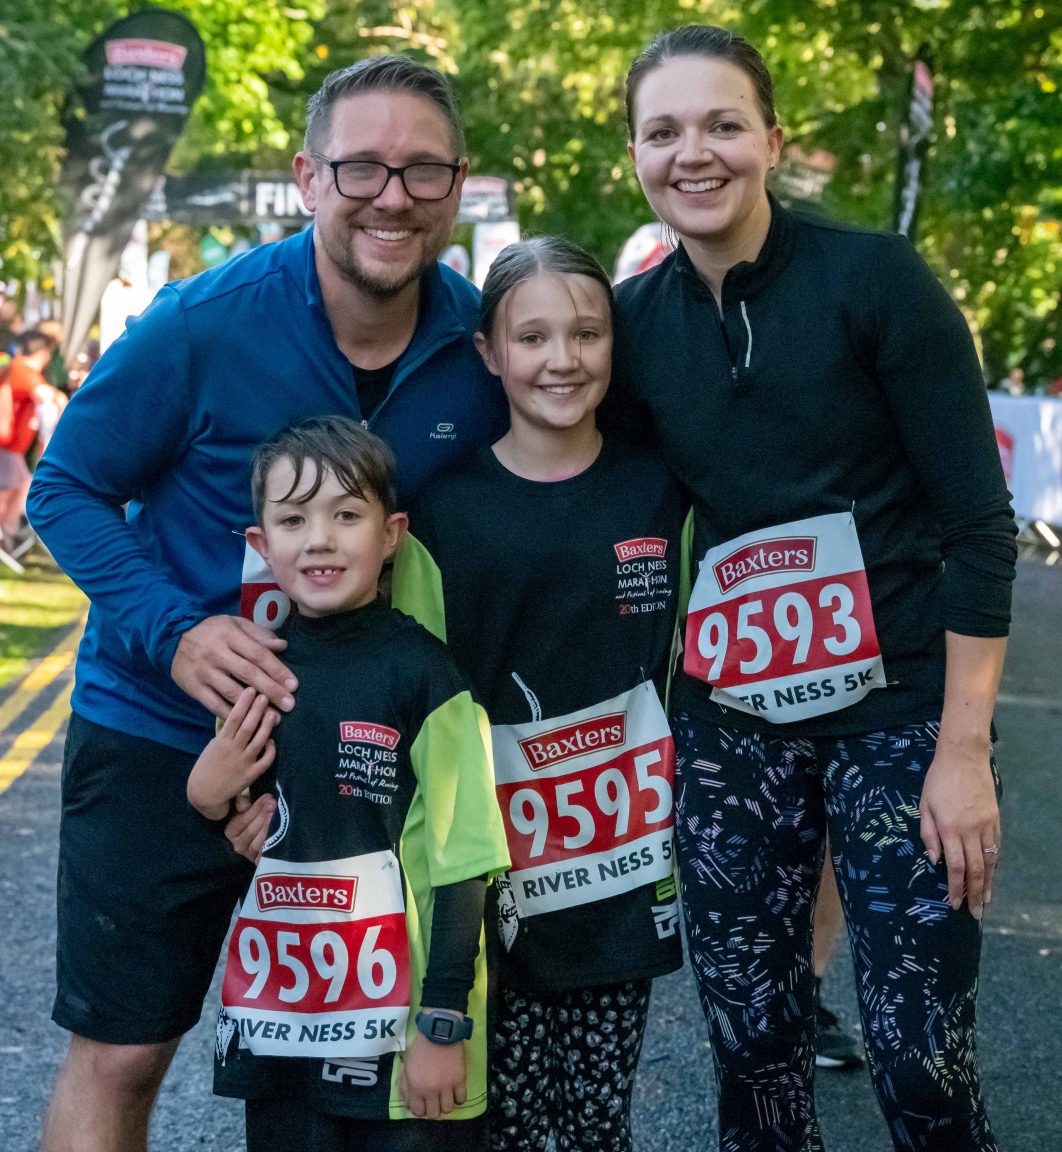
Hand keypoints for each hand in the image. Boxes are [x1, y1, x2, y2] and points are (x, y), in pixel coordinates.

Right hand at [171, 615, 295, 718]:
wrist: (172, 637)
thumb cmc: (212, 631)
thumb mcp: (235, 624)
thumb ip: (259, 634)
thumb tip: (282, 646)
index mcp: (230, 636)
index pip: (258, 655)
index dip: (277, 670)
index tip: (293, 685)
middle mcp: (217, 654)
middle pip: (248, 674)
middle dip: (271, 691)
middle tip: (289, 704)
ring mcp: (204, 672)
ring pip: (232, 692)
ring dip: (254, 707)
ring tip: (274, 717)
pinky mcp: (194, 688)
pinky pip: (214, 704)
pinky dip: (232, 714)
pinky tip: (248, 722)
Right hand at [187, 688, 277, 820]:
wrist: (205, 793)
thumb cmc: (207, 766)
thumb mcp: (212, 745)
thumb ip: (226, 733)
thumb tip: (238, 716)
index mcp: (221, 741)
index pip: (233, 718)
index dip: (243, 703)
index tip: (250, 690)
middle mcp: (233, 750)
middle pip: (247, 726)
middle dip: (256, 710)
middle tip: (264, 695)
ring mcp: (243, 762)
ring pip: (258, 741)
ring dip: (266, 726)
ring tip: (272, 713)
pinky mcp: (251, 775)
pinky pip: (265, 760)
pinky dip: (270, 749)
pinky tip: (272, 740)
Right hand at [226, 792, 276, 862]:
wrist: (270, 835)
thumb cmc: (257, 817)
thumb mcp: (250, 808)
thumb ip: (244, 804)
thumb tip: (242, 800)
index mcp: (232, 831)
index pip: (240, 821)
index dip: (254, 809)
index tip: (267, 797)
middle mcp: (238, 845)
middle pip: (249, 832)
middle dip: (262, 816)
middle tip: (273, 804)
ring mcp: (250, 854)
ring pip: (257, 843)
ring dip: (267, 827)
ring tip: (276, 814)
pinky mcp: (260, 861)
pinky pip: (265, 853)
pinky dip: (272, 841)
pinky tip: (279, 829)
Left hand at [398, 1029, 467, 1118]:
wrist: (439, 1031)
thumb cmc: (420, 1047)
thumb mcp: (406, 1066)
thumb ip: (405, 1086)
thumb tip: (408, 1104)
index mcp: (415, 1087)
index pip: (418, 1112)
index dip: (420, 1110)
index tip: (423, 1103)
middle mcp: (430, 1090)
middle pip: (434, 1114)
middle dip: (433, 1109)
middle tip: (434, 1100)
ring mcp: (446, 1086)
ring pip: (448, 1109)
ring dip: (446, 1104)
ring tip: (445, 1096)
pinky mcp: (460, 1079)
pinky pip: (461, 1099)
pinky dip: (458, 1098)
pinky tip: (455, 1091)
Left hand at [919, 735, 999, 915]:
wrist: (963, 758)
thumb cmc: (937, 781)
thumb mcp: (924, 805)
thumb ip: (928, 834)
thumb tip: (934, 861)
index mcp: (949, 829)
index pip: (955, 867)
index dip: (955, 888)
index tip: (953, 904)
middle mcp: (970, 831)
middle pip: (975, 869)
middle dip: (973, 894)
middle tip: (975, 914)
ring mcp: (986, 825)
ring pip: (990, 861)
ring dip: (987, 883)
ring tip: (985, 900)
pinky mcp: (995, 820)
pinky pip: (996, 847)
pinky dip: (994, 864)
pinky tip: (991, 875)